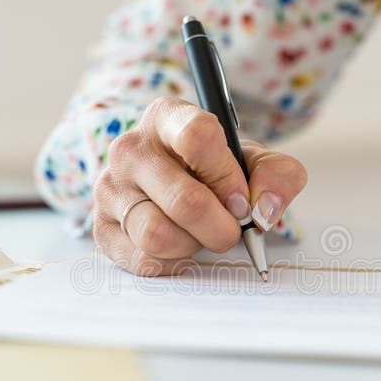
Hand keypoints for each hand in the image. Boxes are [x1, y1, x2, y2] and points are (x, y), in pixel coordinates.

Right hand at [92, 97, 306, 275]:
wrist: (174, 185)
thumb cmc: (215, 171)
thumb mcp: (255, 161)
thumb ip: (278, 176)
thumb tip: (262, 212)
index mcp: (168, 117)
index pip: (197, 136)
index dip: (228, 177)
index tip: (240, 199)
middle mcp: (131, 148)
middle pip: (185, 200)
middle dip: (222, 227)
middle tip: (231, 228)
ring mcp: (110, 188)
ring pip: (159, 235)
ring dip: (194, 245)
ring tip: (199, 233)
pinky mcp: (102, 228)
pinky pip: (144, 260)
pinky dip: (172, 262)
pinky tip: (178, 245)